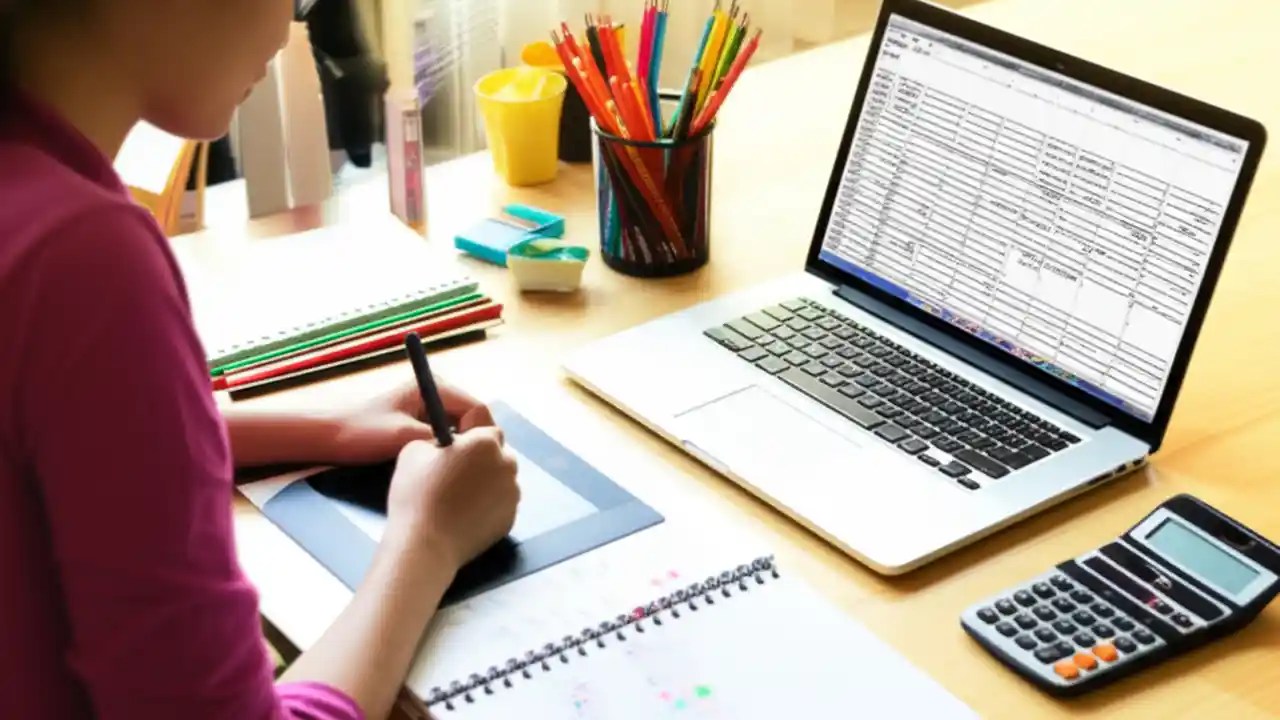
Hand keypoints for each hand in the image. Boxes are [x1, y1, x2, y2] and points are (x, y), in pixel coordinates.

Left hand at [329, 377, 495, 464]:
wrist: (331, 438)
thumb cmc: (364, 433)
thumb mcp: (406, 437)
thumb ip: (442, 440)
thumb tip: (472, 450)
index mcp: (435, 386)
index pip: (478, 408)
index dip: (481, 434)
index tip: (476, 459)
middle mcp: (437, 392)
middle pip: (473, 419)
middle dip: (473, 442)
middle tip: (469, 469)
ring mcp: (431, 408)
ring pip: (462, 431)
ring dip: (460, 449)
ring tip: (455, 471)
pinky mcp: (424, 422)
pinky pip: (448, 437)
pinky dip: (448, 451)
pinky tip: (442, 468)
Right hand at [387, 429, 519, 569]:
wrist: (426, 545)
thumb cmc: (417, 494)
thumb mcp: (414, 451)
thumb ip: (436, 439)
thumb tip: (445, 446)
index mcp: (486, 443)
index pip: (487, 429)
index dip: (471, 438)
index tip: (457, 449)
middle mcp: (507, 465)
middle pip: (499, 454)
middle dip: (482, 460)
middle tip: (456, 473)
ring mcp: (512, 495)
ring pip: (501, 480)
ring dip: (487, 482)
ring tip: (459, 497)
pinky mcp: (510, 519)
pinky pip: (501, 504)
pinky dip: (488, 506)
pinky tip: (466, 514)